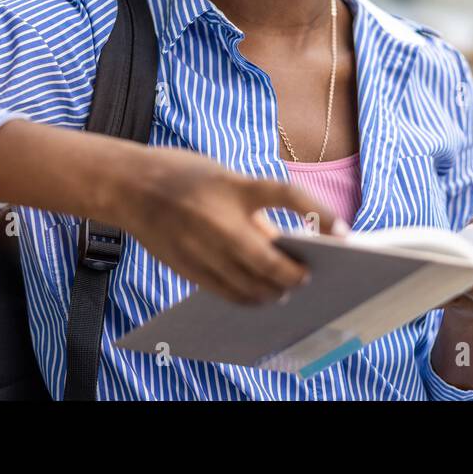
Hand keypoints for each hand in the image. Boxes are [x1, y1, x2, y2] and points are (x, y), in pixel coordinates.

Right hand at [117, 146, 346, 304]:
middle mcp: (219, 219)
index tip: (344, 231)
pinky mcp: (187, 268)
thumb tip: (283, 246)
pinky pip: (225, 292)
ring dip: (275, 291)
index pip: (288, 196)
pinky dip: (248, 297)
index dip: (320, 213)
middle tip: (309, 275)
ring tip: (287, 289)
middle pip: (270, 260)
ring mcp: (201, 247)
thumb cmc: (183, 175)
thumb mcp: (224, 177)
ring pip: (249, 285)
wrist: (128, 186)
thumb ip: (254, 209)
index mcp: (234, 186)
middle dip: (296, 274)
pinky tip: (259, 295)